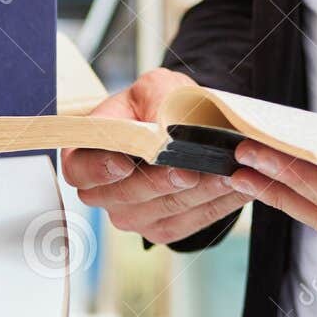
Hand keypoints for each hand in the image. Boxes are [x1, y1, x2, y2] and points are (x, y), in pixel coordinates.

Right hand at [60, 68, 251, 245]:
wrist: (186, 124)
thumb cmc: (160, 104)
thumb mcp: (156, 87)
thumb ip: (155, 100)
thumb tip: (162, 126)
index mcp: (87, 155)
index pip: (80, 170)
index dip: (99, 170)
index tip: (124, 162)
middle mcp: (104, 192)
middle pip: (127, 197)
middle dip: (161, 184)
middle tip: (188, 170)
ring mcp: (133, 215)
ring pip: (165, 210)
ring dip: (197, 194)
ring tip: (225, 174)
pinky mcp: (165, 228)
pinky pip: (191, 221)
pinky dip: (217, 204)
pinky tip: (237, 186)